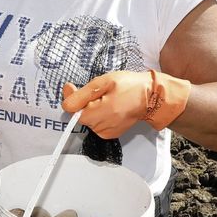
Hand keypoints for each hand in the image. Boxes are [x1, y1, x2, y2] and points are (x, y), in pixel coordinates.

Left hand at [62, 70, 190, 137]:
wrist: (151, 97)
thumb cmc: (129, 85)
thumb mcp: (104, 82)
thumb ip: (82, 94)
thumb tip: (65, 102)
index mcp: (101, 113)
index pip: (73, 111)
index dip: (73, 98)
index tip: (74, 87)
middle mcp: (103, 128)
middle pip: (81, 116)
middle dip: (85, 103)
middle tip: (100, 93)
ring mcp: (107, 133)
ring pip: (88, 121)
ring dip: (92, 109)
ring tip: (108, 99)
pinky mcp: (111, 134)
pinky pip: (96, 125)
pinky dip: (99, 116)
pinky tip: (110, 108)